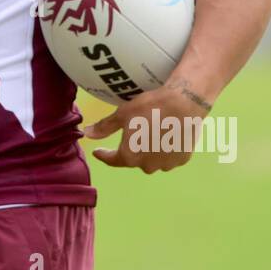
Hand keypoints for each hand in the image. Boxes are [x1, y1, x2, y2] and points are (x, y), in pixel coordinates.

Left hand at [80, 77, 213, 174]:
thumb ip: (104, 128)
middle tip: (133, 132)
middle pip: (133, 159)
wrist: (184, 104)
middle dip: (130, 149)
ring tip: (151, 132)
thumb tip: (86, 133)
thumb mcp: (122, 114)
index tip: (98, 152)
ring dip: (148, 151)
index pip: (112, 160)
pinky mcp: (182, 159)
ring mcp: (166, 164)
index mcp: (130, 156)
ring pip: (152, 160)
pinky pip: (167, 157)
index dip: (104, 155)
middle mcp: (148, 166)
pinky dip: (164, 150)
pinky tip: (165, 135)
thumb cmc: (149, 107)